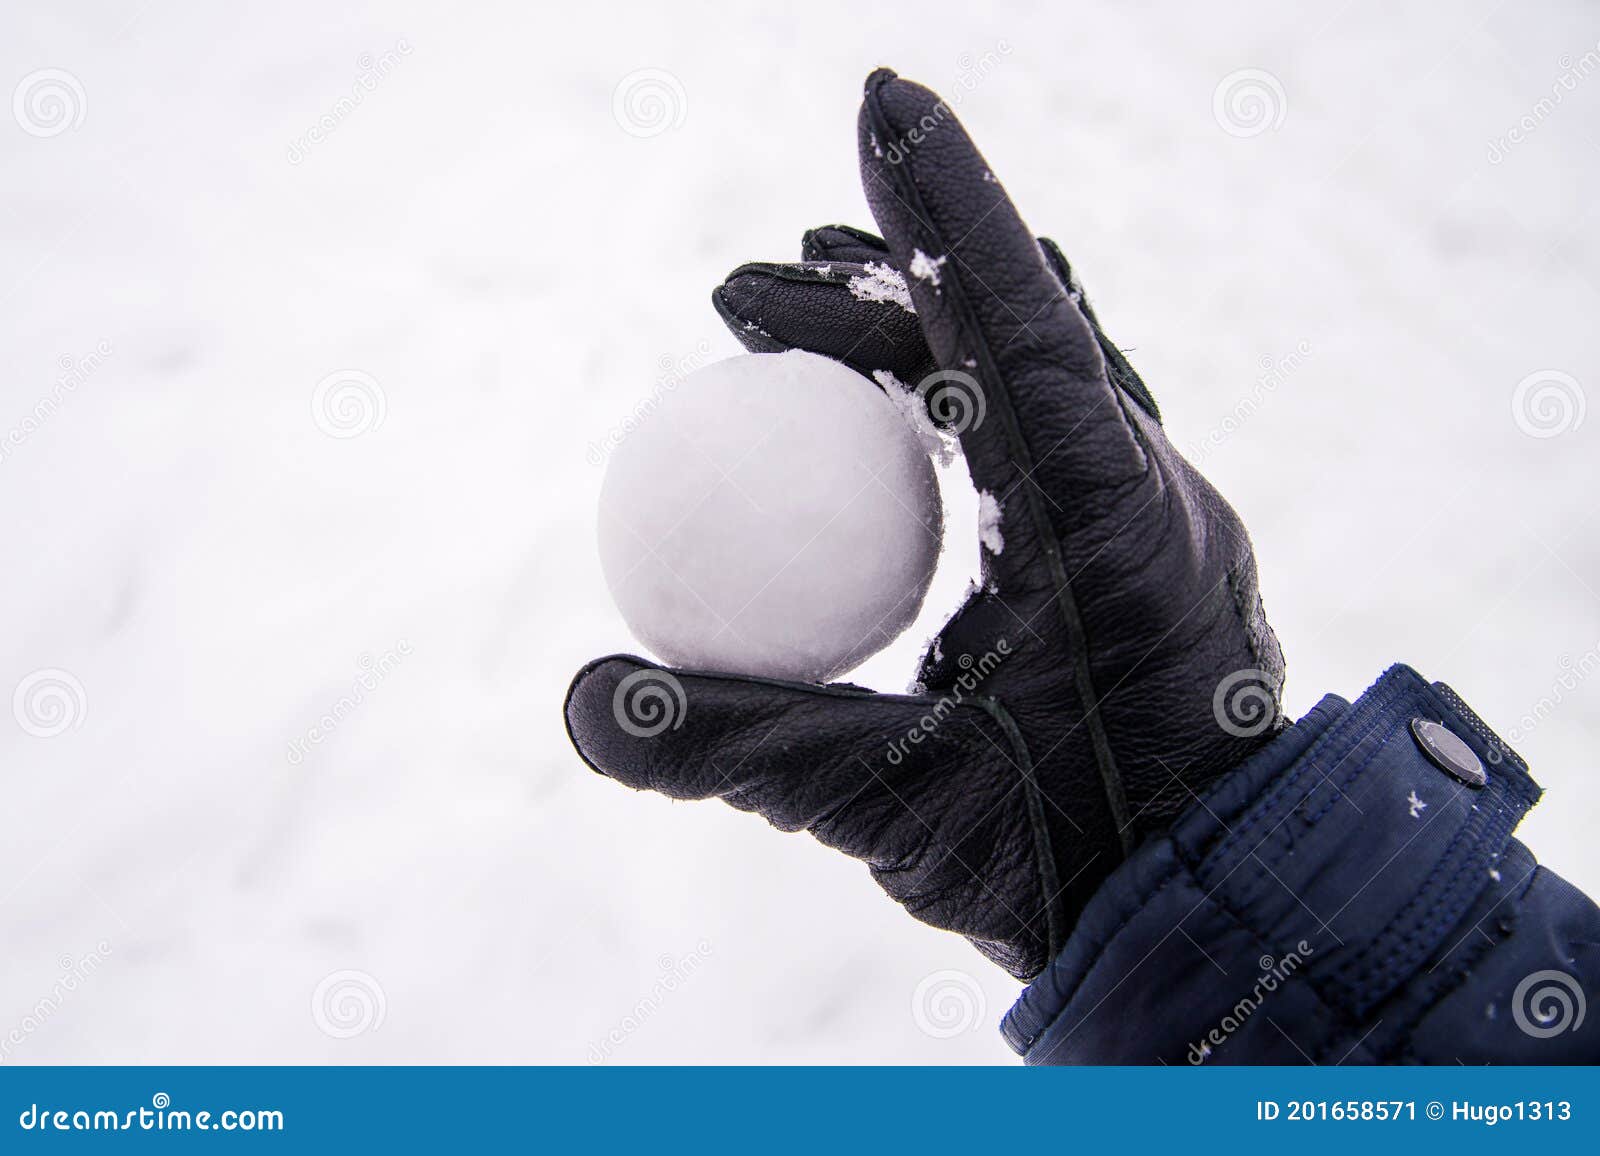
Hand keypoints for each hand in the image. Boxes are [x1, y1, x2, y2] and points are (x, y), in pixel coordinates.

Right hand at [565, 69, 1283, 978]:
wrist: (1209, 914)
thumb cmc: (1069, 868)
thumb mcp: (887, 808)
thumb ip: (731, 750)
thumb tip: (574, 704)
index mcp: (1106, 514)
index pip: (1013, 316)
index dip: (947, 198)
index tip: (881, 97)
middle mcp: (1141, 486)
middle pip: (1007, 324)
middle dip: (883, 273)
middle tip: (742, 292)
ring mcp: (1145, 511)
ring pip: (1030, 367)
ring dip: (919, 323)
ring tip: (802, 312)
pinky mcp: (1131, 546)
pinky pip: (1040, 427)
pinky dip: (954, 390)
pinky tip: (894, 413)